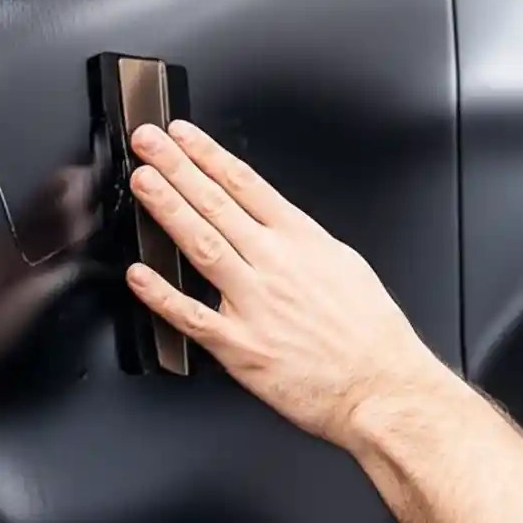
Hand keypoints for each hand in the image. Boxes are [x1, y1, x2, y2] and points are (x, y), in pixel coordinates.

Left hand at [125, 120, 448, 448]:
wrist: (383, 387)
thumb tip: (277, 222)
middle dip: (177, 168)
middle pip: (217, 205)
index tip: (183, 136)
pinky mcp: (241, 346)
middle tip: (148, 144)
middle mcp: (275, 265)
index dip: (208, 155)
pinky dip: (162, 294)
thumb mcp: (346, 264)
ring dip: (168, 210)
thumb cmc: (372, 335)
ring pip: (201, 245)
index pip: (246, 184)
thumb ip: (304, 241)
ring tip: (143, 182)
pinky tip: (139, 273)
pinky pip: (192, 316)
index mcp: (303, 241)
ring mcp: (254, 304)